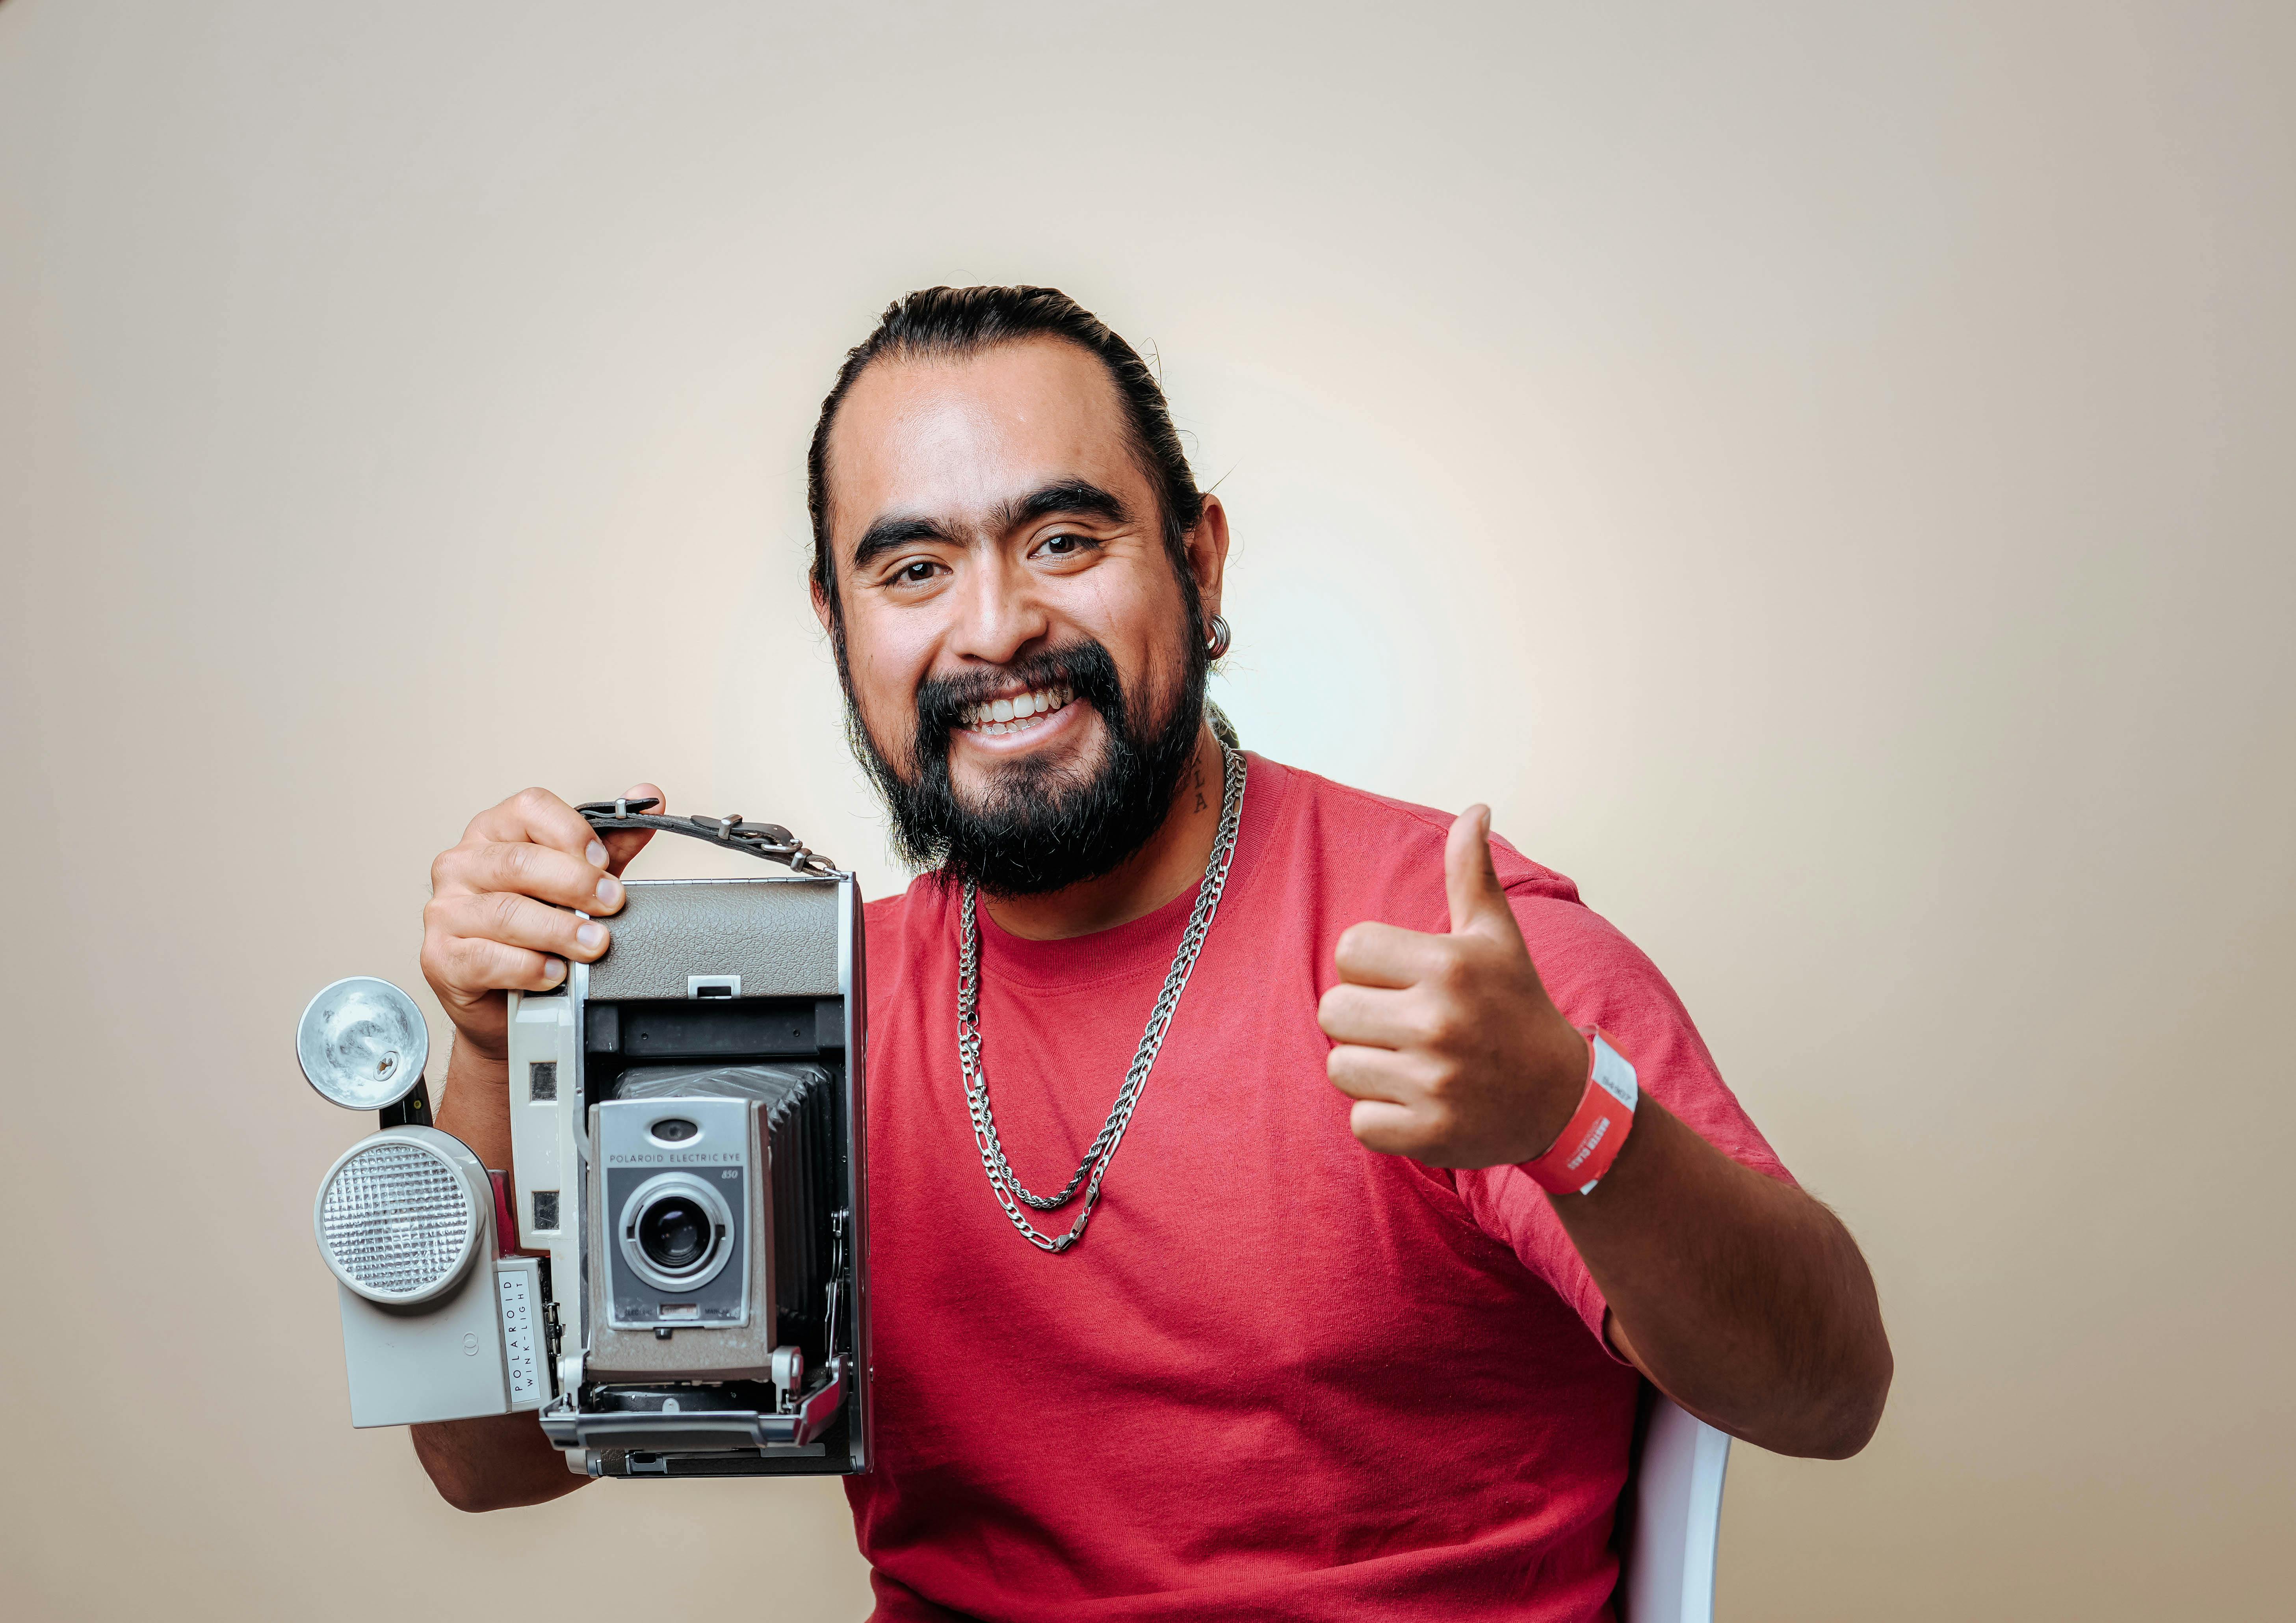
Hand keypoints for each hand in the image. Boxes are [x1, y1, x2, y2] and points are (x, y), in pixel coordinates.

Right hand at [420, 783, 661, 1060]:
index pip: (529, 808)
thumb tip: (649, 799)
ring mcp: (446, 911)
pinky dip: (528, 967)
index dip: (572, 831)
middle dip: (574, 883)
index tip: (603, 860)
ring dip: (559, 929)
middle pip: (519, 861)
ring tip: (594, 944)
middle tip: (612, 903)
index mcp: (493, 833)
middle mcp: (461, 865)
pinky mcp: (441, 957)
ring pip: (506, 912)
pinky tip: (555, 972)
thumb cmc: (538, 931)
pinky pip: (487, 958)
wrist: (507, 1002)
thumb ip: (613, 842)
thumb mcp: (578, 882)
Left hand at [1316, 805, 1591, 1168]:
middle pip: (1332, 1011)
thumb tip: (1475, 809)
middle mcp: (1440, 1022)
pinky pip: (1359, 1121)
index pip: (1348, 950)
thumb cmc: (1516, 1008)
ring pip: (1340, 1067)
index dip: (1368, 967)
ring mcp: (1434, 1083)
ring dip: (1368, 1069)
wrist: (1561, 1101)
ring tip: (1413, 1065)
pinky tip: (1419, 1104)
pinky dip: (1381, 1118)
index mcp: (1448, 966)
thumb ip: (1472, 873)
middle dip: (1361, 1019)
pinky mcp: (1428, 1135)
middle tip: (1406, 1027)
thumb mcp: (1497, 937)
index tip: (1405, 982)